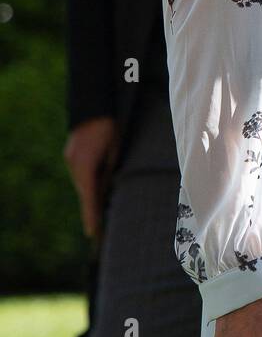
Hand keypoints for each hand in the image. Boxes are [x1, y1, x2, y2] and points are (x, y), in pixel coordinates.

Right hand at [63, 116, 120, 243]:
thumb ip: (110, 170)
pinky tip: (94, 189)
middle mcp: (74, 164)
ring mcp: (70, 158)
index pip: (88, 198)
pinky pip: (79, 173)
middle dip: (91, 208)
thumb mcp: (115, 151)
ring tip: (98, 212)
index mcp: (85, 166)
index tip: (92, 233)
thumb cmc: (111, 126)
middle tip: (98, 229)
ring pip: (81, 182)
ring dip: (90, 194)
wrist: (95, 102)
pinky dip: (87, 182)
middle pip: (84, 192)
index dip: (91, 216)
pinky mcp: (71, 152)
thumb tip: (108, 188)